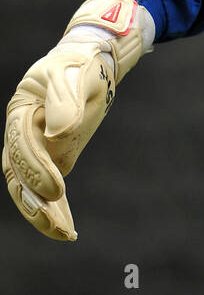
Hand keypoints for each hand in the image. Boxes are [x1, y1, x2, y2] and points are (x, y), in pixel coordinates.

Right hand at [2, 0, 151, 241]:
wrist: (94, 61)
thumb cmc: (81, 63)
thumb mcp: (74, 73)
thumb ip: (65, 101)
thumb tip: (57, 135)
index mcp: (20, 110)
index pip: (21, 145)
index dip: (35, 168)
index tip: (57, 188)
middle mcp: (22, 134)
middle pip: (18, 174)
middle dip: (34, 201)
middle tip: (57, 222)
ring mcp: (36, 149)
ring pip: (28, 189)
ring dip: (42, 213)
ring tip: (64, 233)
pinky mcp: (53, 159)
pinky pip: (48, 190)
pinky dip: (56, 210)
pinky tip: (68, 229)